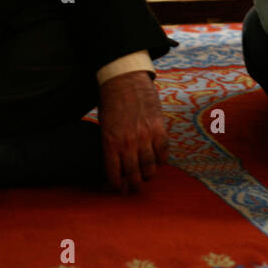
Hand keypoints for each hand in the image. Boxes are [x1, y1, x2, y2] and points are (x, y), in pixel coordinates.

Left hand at [99, 71, 167, 192]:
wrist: (124, 79)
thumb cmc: (111, 101)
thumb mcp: (104, 126)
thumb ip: (110, 145)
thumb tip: (116, 163)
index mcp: (111, 143)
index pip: (114, 173)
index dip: (118, 185)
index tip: (121, 188)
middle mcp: (128, 142)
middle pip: (134, 174)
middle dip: (135, 185)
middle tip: (136, 187)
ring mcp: (145, 135)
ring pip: (150, 166)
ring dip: (149, 174)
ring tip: (148, 175)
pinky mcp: (159, 127)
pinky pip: (163, 151)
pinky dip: (162, 159)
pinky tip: (159, 160)